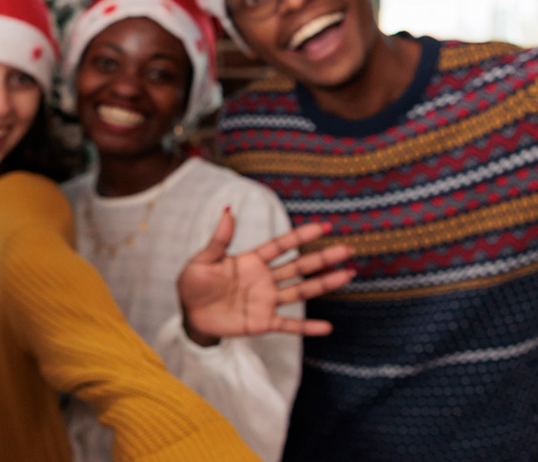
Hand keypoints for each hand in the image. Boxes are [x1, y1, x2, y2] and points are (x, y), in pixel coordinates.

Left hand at [176, 208, 355, 343]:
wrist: (189, 314)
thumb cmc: (193, 283)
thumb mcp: (203, 260)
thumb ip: (219, 239)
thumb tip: (228, 210)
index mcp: (251, 261)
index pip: (281, 246)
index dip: (301, 236)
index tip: (324, 226)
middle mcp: (264, 279)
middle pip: (298, 267)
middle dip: (323, 258)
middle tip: (348, 249)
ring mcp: (266, 301)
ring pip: (300, 291)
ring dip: (324, 284)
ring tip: (347, 275)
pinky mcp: (262, 322)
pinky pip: (288, 325)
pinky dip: (307, 327)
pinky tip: (327, 327)